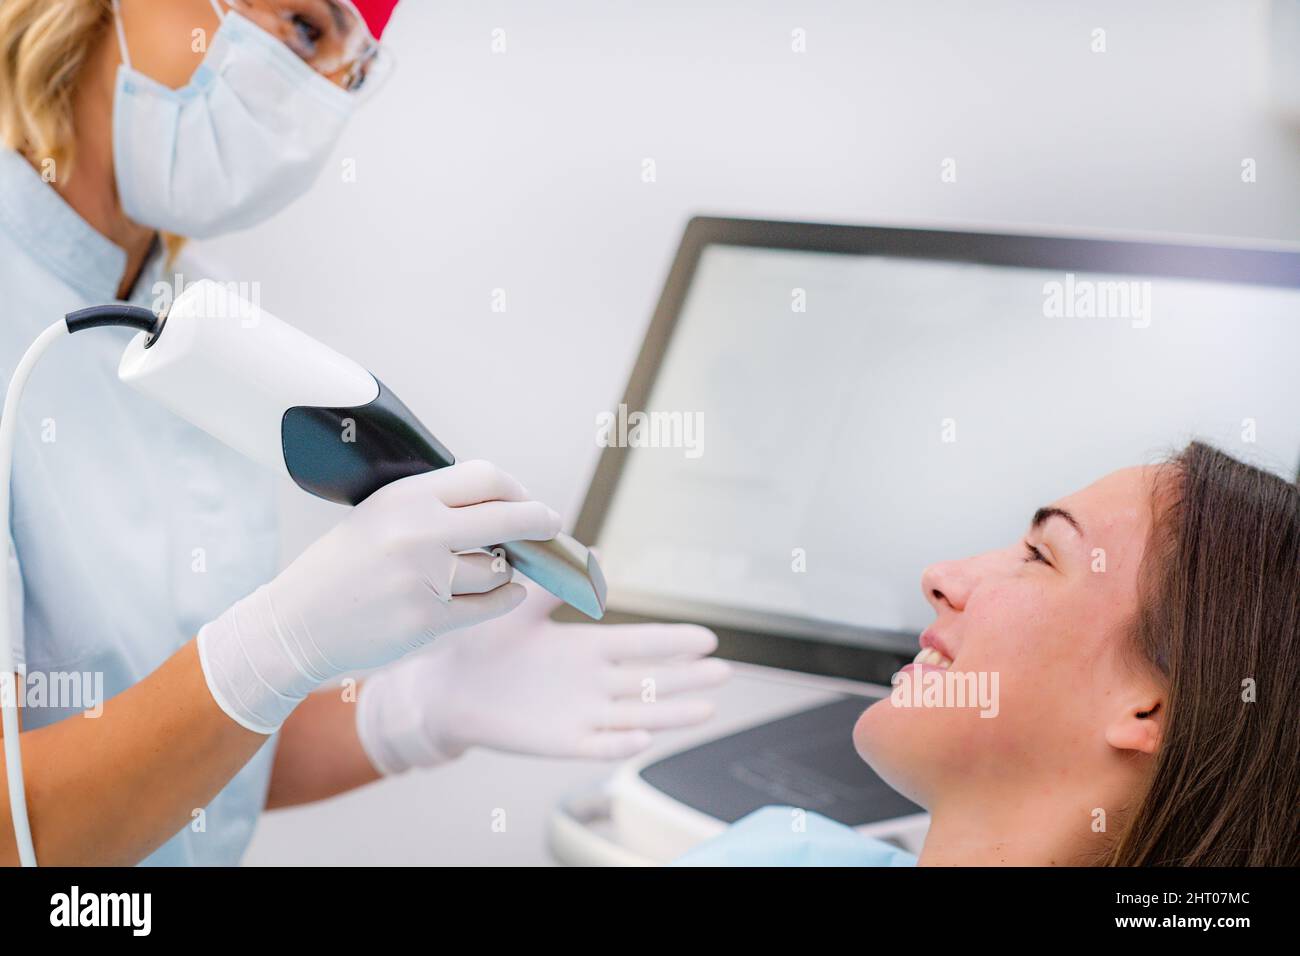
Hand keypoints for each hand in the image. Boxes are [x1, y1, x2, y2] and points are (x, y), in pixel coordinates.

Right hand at [198, 461, 561, 733]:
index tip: (525, 500)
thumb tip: (506, 505)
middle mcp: (419, 532)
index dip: (517, 490)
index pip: (487, 477)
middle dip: (540, 522)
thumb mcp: (380, 516)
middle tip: (551, 525)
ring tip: (490, 569)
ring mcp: (426, 577)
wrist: (296, 624)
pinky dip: (505, 597)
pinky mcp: (429, 620)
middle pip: (510, 517)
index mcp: (406, 497)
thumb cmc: (342, 568)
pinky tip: (506, 592)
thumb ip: (435, 508)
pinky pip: (491, 604)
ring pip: (500, 567)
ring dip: (506, 569)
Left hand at [356, 582, 732, 769]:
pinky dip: (619, 743)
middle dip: (689, 677)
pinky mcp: (558, 741)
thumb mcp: (520, 606)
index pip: (642, 645)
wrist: (443, 686)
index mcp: (585, 649)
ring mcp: (577, 714)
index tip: (709, 638)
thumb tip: (590, 553)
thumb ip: (555, 583)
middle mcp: (589, 684)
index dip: (675, 642)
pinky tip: (643, 737)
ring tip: (708, 709)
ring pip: (636, 715)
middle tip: (726, 672)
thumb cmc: (481, 644)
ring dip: (671, 714)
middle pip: (651, 681)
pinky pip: (595, 745)